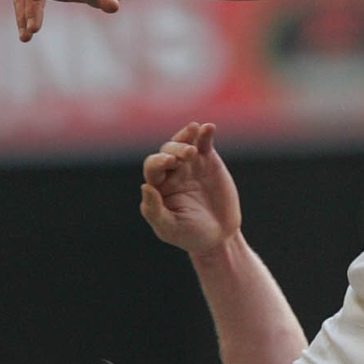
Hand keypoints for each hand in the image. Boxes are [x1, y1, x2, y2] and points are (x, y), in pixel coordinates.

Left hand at [140, 122, 240, 256]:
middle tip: (187, 155)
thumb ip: (154, 210)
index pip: (152, 167)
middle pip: (167, 151)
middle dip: (175, 149)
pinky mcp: (209, 161)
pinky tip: (208, 127)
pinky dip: (205, 133)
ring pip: (184, 142)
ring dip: (187, 136)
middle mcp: (172, 173)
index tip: (169, 162)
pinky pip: (205, 143)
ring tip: (196, 130)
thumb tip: (144, 186)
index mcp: (158, 187)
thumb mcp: (169, 227)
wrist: (219, 235)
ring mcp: (191, 165)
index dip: (158, 162)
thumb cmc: (189, 235)